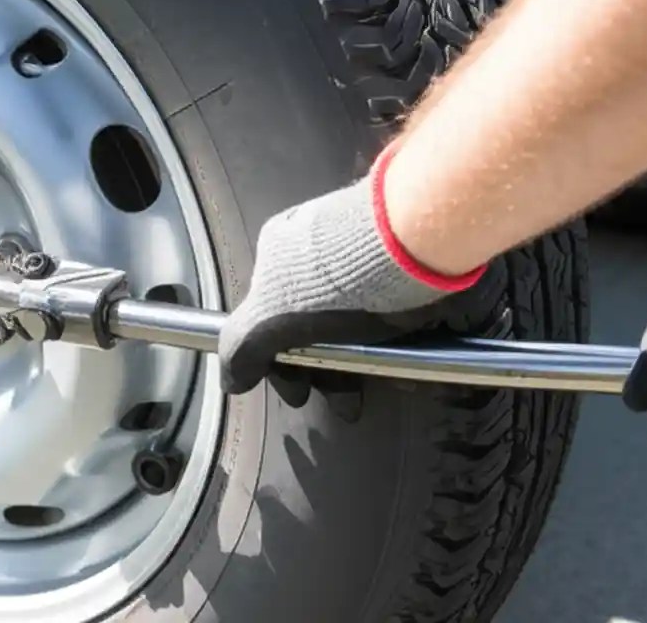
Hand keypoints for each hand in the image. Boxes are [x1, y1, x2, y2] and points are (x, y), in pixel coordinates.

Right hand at [219, 147, 487, 406]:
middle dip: (331, 371)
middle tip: (346, 405)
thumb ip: (242, 349)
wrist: (415, 241)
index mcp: (282, 255)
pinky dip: (406, 346)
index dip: (282, 363)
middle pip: (321, 325)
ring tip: (385, 387)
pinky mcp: (412, 266)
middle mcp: (322, 251)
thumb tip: (231, 381)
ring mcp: (369, 255)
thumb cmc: (334, 283)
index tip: (300, 395)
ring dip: (370, 363)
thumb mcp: (269, 318)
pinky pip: (404, 315)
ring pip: (364, 323)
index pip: (272, 318)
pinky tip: (413, 370)